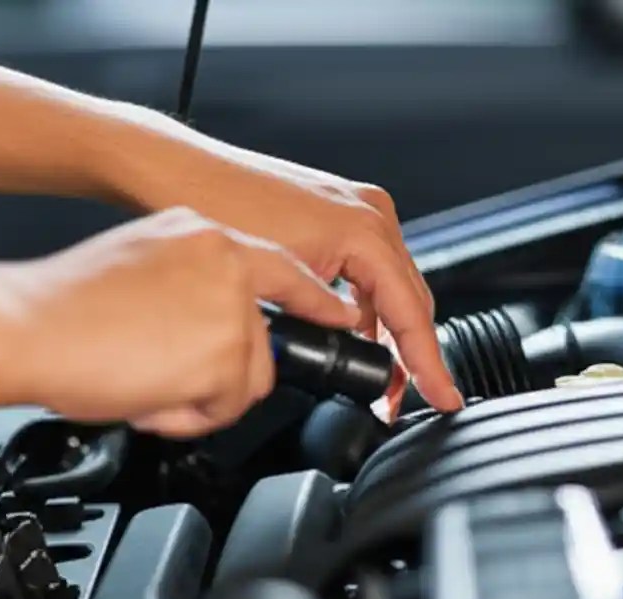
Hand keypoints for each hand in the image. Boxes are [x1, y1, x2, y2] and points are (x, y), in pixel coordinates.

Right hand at [0, 207, 360, 437]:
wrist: (25, 326)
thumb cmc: (62, 306)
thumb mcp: (140, 264)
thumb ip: (189, 283)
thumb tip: (206, 320)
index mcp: (202, 234)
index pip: (281, 267)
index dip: (315, 297)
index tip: (342, 313)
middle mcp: (226, 262)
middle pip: (262, 341)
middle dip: (224, 372)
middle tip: (164, 373)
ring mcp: (233, 309)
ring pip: (249, 378)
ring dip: (203, 396)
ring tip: (147, 381)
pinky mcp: (229, 355)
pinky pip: (228, 407)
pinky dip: (190, 416)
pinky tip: (148, 394)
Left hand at [97, 106, 463, 411]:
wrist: (179, 173)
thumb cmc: (217, 209)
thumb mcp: (279, 278)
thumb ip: (326, 315)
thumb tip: (351, 344)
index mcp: (366, 229)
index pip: (411, 312)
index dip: (429, 364)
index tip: (443, 396)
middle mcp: (370, 214)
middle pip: (411, 300)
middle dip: (412, 355)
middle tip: (405, 401)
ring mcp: (355, 211)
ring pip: (392, 288)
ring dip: (389, 334)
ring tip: (383, 379)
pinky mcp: (336, 215)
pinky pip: (369, 272)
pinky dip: (368, 307)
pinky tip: (356, 336)